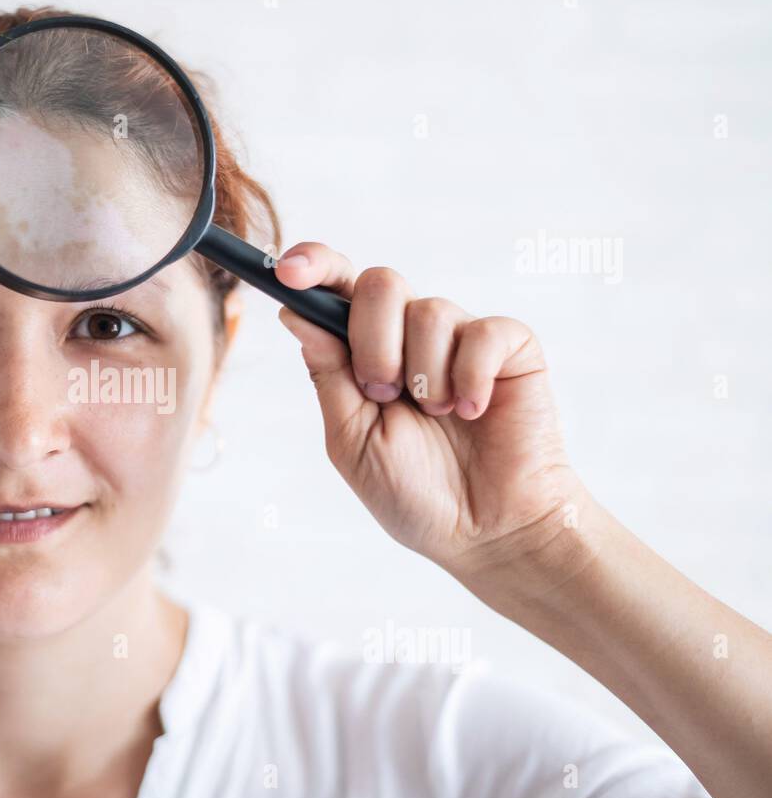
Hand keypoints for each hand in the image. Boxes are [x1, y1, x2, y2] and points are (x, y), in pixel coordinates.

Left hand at [274, 242, 595, 593]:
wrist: (486, 531)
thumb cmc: (415, 492)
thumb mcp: (352, 439)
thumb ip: (328, 374)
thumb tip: (293, 310)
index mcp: (362, 353)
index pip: (334, 289)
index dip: (312, 266)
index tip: (286, 271)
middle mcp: (409, 335)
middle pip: (379, 283)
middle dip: (373, 343)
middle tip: (384, 394)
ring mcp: (459, 337)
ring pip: (428, 310)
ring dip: (424, 375)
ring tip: (438, 417)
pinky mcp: (510, 347)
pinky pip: (482, 332)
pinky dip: (471, 379)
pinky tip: (475, 412)